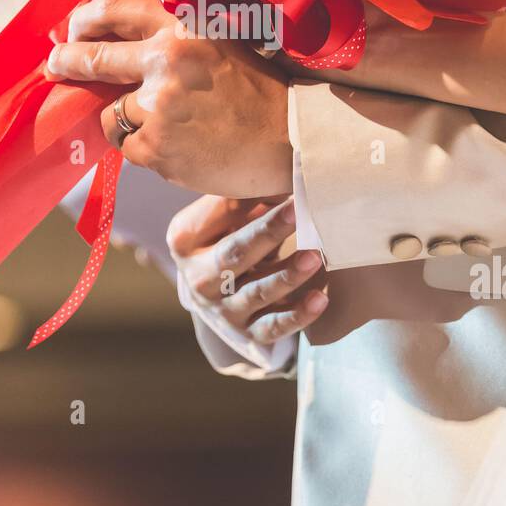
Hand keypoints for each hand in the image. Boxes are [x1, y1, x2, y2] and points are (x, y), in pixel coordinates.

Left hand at [45, 0, 293, 195]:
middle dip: (67, 61)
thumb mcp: (226, 41)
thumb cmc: (262, 92)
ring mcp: (158, 107)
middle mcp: (166, 62)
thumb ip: (178, 35)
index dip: (86, 19)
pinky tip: (180, 146)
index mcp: (184, 29)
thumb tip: (124, 37)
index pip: (118, 10)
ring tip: (173, 125)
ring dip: (128, 119)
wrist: (292, 140)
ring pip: (112, 112)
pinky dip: (145, 148)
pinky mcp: (155, 147)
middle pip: (95, 60)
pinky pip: (128, 145)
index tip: (72, 29)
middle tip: (55, 64)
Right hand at [167, 195, 327, 345]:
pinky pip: (274, 326)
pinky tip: (321, 298)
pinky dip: (299, 315)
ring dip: (288, 275)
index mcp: (184, 241)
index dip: (249, 200)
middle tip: (299, 212)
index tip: (282, 183)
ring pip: (257, 292)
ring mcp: (223, 310)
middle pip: (234, 254)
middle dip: (268, 233)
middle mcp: (198, 279)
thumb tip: (286, 171)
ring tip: (315, 256)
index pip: (217, 216)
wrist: (220, 294)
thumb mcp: (225, 217)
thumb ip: (246, 197)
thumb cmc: (228, 238)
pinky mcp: (248, 333)